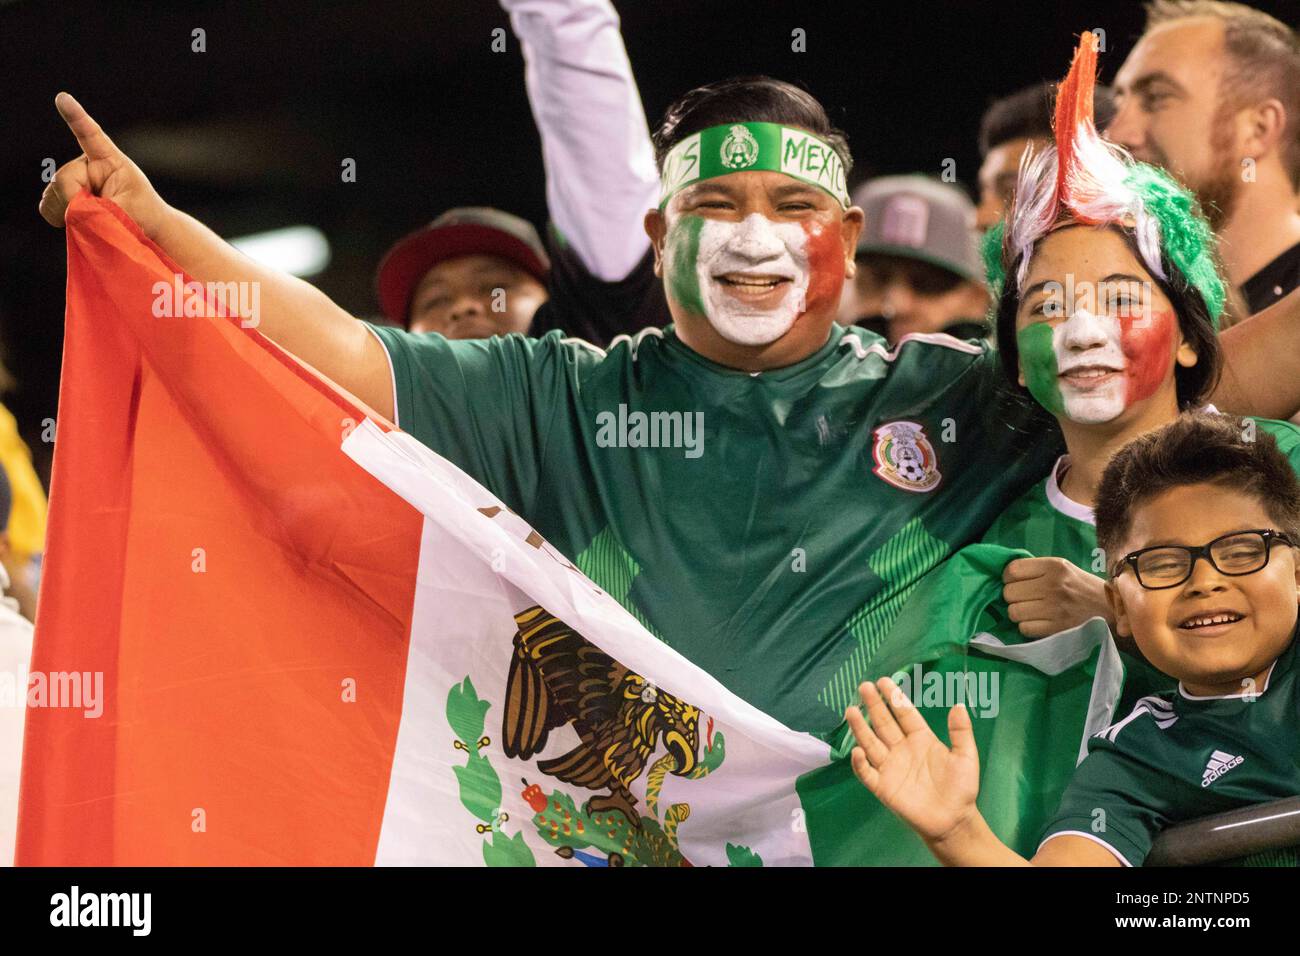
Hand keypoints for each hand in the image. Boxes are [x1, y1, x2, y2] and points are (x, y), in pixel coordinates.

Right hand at [39, 92, 168, 238]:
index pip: (90, 136)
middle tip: (99, 215)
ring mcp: (72, 178)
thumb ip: (101, 211)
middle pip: (64, 180)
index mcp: (108, 159)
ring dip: (68, 212)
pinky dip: (58, 216)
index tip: (63, 98)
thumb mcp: (129, 212)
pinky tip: (70, 221)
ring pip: (53, 195)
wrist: (142, 223)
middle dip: (76, 203)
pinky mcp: (64, 194)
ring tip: (92, 217)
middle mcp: (85, 163)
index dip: (76, 117)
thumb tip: (70, 213)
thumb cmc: (141, 212)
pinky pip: (49, 205)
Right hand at [845, 677, 979, 844]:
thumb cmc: (961, 788)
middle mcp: (902, 749)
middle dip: (873, 705)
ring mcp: (890, 767)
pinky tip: (857, 751)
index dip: (894, 698)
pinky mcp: (883, 787)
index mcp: (920, 739)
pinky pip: (867, 773)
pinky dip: (860, 763)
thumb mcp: (966, 757)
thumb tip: (959, 705)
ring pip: (871, 743)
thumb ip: (961, 732)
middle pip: (884, 723)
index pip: (904, 714)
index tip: (883, 681)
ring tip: (851, 710)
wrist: (954, 821)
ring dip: (860, 728)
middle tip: (863, 686)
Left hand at [1002, 556, 1112, 638]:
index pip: (1012, 570)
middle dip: (1013, 598)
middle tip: (1026, 600)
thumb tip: (1006, 576)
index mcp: (1054, 566)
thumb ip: (1037, 570)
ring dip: (1019, 614)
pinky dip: (1028, 627)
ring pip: (1013, 612)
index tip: (1017, 584)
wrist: (1112, 610)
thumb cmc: (1082, 588)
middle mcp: (1053, 585)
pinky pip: (1024, 628)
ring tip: (1032, 612)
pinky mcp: (1057, 628)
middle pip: (1009, 593)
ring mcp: (1055, 608)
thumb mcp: (1064, 568)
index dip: (1009, 579)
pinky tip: (1039, 623)